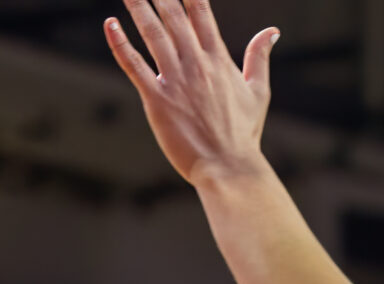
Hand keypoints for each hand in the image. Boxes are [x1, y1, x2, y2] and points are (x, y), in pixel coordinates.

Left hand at [104, 0, 280, 189]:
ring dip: (138, 7)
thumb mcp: (258, 91)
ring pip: (152, 34)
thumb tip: (273, 31)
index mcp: (218, 59)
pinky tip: (110, 24)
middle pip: (174, 16)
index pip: (200, 12)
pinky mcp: (157, 100)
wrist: (229, 167)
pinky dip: (120, 44)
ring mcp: (175, 80)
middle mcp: (196, 63)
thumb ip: (260, 57)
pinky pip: (134, 66)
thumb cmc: (243, 134)